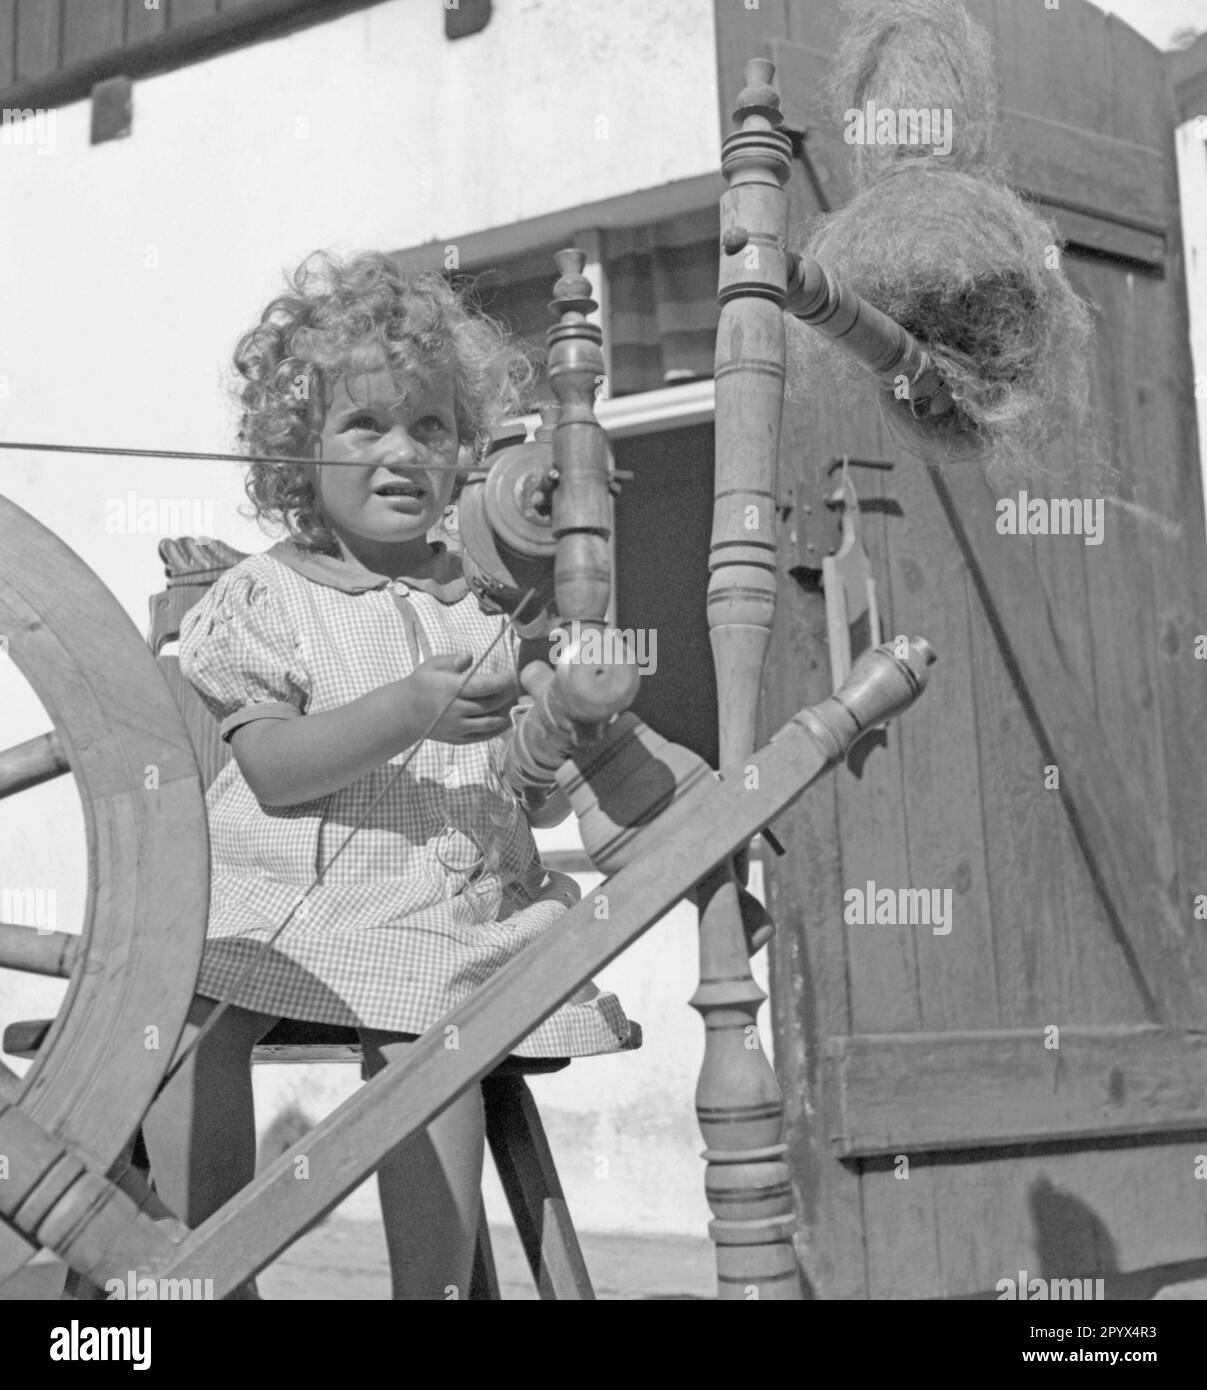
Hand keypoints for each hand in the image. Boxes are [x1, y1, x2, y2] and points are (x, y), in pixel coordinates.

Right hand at [403, 652, 517, 743]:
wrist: (405, 713)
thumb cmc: (422, 684)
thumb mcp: (432, 666)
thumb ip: (452, 661)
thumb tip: (470, 657)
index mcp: (450, 689)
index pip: (482, 686)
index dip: (502, 681)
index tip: (513, 674)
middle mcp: (455, 710)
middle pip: (490, 704)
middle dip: (507, 694)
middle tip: (517, 685)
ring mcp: (458, 727)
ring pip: (490, 722)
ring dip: (505, 711)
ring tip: (513, 700)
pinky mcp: (459, 739)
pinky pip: (484, 735)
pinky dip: (498, 728)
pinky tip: (506, 717)